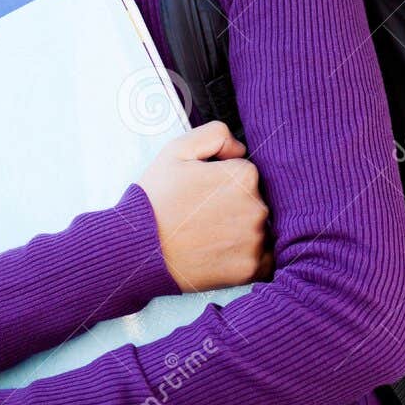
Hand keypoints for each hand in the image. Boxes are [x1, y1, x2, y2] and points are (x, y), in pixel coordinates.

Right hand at [137, 120, 273, 293]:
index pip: (247, 174)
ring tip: (210, 236)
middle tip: (204, 216)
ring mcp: (254, 240)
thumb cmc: (156, 199)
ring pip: (261, 230)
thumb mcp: (177, 150)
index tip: (203, 193)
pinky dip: (248, 257)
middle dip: (236, 206)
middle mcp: (256, 207)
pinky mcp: (250, 269)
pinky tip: (221, 254)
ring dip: (243, 232)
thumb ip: (216, 135)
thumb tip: (240, 150)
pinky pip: (264, 260)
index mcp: (243, 176)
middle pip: (257, 201)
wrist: (139, 249)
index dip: (223, 181)